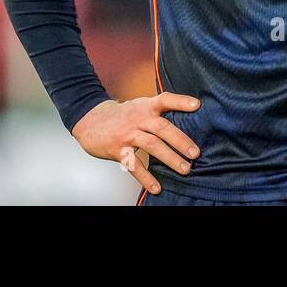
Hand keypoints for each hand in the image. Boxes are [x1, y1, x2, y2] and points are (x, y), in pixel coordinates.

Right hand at [72, 92, 200, 194]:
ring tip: (185, 169)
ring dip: (170, 158)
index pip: (165, 99)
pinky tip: (156, 187)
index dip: (181, 101)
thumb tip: (187, 119)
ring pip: (151, 145)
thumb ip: (158, 111)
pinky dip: (146, 177)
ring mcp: (127, 134)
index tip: (197, 105)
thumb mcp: (139, 106)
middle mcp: (138, 118)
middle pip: (162, 127)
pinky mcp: (118, 149)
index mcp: (145, 106)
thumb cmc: (122, 115)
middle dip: (180, 140)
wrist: (90, 120)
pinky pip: (133, 165)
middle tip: (196, 153)